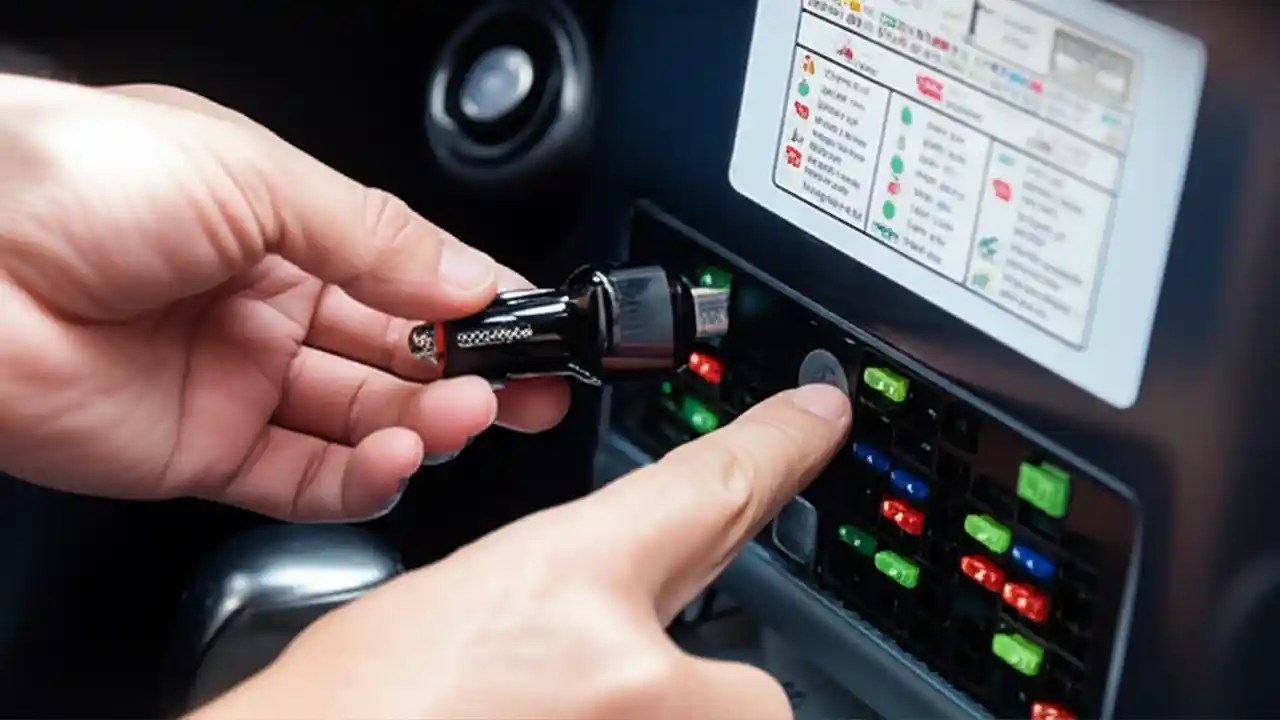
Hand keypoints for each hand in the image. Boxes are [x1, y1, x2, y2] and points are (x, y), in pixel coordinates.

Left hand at [0, 74, 568, 520]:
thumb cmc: (69, 175)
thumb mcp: (255, 175)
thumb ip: (373, 238)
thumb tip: (468, 276)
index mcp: (279, 226)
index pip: (404, 273)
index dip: (474, 301)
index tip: (535, 325)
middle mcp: (263, 305)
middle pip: (394, 354)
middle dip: (469, 371)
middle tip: (530, 389)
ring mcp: (234, 381)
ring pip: (360, 420)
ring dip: (426, 424)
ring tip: (471, 416)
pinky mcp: (201, 453)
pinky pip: (303, 479)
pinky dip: (361, 478)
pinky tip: (397, 458)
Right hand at [194, 384, 851, 718]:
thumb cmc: (334, 714)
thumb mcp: (444, 615)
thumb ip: (558, 607)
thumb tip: (607, 630)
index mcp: (566, 580)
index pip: (713, 486)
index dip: (781, 444)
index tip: (824, 414)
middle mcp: (628, 673)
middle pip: (752, 677)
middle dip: (698, 689)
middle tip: (590, 696)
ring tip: (543, 713)